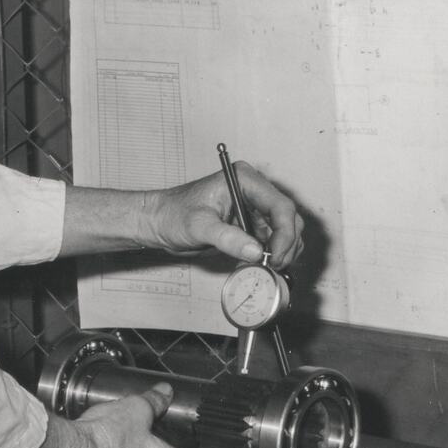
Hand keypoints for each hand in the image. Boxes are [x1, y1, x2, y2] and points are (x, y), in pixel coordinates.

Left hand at [143, 161, 304, 268]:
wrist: (160, 223)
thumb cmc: (173, 214)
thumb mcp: (198, 226)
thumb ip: (227, 238)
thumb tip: (255, 251)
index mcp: (244, 180)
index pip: (280, 205)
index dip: (284, 233)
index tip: (275, 255)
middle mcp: (253, 192)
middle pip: (288, 219)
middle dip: (285, 245)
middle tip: (272, 265)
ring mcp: (253, 209)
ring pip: (285, 231)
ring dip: (280, 252)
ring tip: (264, 267)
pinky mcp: (250, 225)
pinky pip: (272, 241)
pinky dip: (271, 255)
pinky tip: (256, 264)